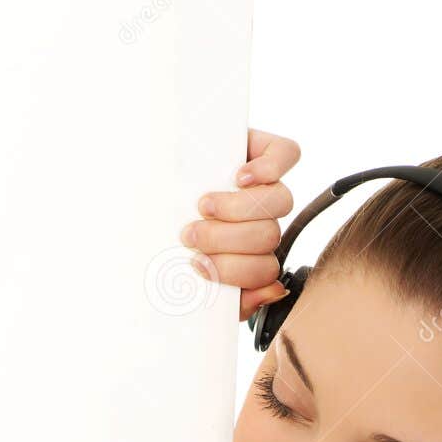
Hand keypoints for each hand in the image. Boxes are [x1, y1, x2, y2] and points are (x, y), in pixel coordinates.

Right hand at [178, 128, 300, 322]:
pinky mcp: (265, 148)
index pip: (268, 272)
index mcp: (252, 253)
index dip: (242, 274)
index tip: (202, 265)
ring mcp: (266, 183)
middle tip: (192, 235)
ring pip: (279, 202)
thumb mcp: (190, 262)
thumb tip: (274, 290)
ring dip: (238, 209)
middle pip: (270, 236)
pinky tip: (241, 178)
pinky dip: (268, 168)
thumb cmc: (171, 227)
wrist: (154, 174)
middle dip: (227, 241)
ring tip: (204, 206)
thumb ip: (232, 294)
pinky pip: (287, 155)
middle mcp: (264, 219)